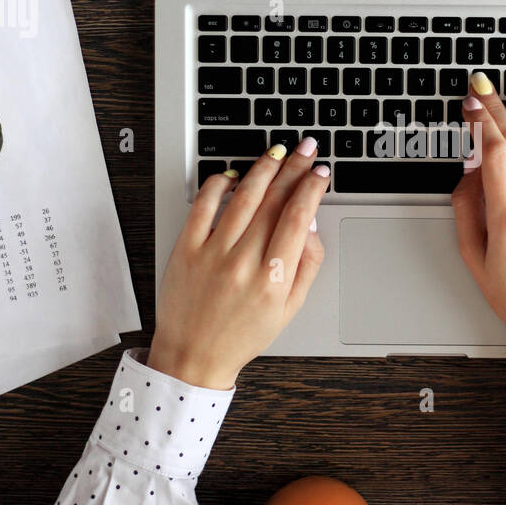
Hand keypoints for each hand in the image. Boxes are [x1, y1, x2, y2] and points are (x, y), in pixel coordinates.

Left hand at [148, 139, 329, 389]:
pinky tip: (232, 174)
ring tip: (277, 152)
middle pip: (273, 201)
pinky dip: (218, 184)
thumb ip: (307, 263)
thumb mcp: (290, 307)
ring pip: (242, 197)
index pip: (297, 217)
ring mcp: (211, 253)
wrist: (194, 355)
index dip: (312, 188)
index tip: (320, 172)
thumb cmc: (243, 333)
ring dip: (262, 168)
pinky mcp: (185, 249)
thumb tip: (310, 222)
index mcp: (273, 278)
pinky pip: (202, 205)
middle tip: (305, 149)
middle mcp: (243, 263)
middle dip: (294, 168)